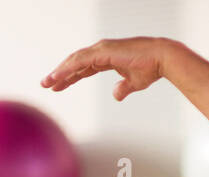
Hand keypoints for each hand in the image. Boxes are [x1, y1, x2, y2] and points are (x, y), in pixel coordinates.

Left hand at [41, 36, 174, 100]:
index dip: (70, 76)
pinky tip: (57, 77)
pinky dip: (67, 69)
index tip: (58, 86)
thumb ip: (122, 88)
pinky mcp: (103, 51)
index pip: (83, 67)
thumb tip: (116, 95)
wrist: (161, 60)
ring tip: (46, 83)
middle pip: (75, 63)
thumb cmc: (150, 69)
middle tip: (46, 84)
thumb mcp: (132, 83)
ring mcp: (101, 49)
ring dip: (59, 72)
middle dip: (60, 74)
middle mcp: (102, 51)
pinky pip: (79, 61)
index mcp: (107, 58)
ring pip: (74, 60)